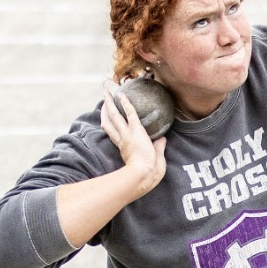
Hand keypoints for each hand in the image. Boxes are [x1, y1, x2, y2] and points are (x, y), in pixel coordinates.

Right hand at [99, 81, 168, 197]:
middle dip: (104, 111)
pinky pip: (129, 113)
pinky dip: (125, 103)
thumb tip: (163, 138)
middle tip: (103, 102)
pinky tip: (122, 94)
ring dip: (110, 103)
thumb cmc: (149, 172)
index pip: (113, 134)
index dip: (108, 126)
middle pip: (108, 123)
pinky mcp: (135, 130)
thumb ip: (158, 147)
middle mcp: (122, 139)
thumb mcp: (154, 158)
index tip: (104, 120)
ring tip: (107, 93)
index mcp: (124, 148)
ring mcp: (127, 134)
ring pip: (114, 116)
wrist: (146, 174)